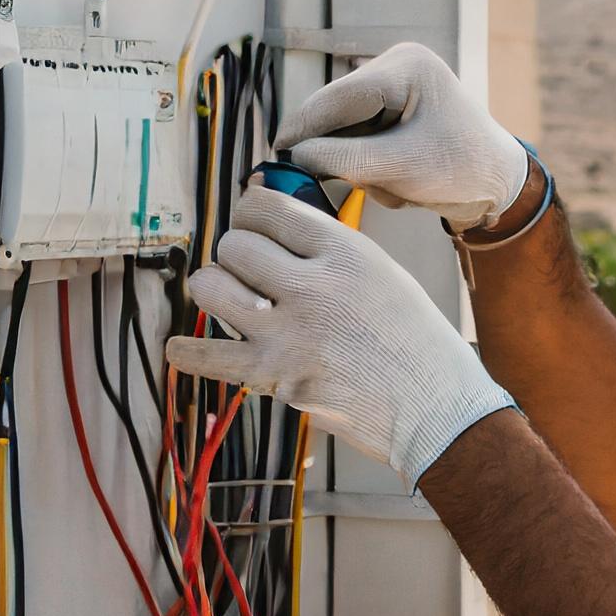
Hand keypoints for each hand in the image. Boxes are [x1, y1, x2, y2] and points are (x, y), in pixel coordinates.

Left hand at [167, 185, 516, 491]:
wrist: (434, 408)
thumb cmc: (415, 341)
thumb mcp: (382, 273)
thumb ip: (328, 247)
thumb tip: (268, 217)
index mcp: (345, 252)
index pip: (267, 208)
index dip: (252, 213)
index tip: (253, 225)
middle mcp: (313, 285)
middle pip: (234, 245)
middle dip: (238, 255)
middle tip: (251, 273)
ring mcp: (289, 332)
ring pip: (210, 286)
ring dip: (217, 291)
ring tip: (233, 301)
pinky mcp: (274, 376)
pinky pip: (205, 354)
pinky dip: (188, 350)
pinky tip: (182, 345)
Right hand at [275, 42, 528, 231]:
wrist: (499, 185)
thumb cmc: (462, 170)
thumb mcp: (402, 168)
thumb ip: (346, 160)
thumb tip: (295, 156)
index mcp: (406, 67)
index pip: (337, 97)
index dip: (302, 127)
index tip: (276, 154)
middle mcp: (396, 67)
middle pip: (337, 113)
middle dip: (342, 153)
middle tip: (351, 186)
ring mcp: (394, 88)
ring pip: (345, 131)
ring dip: (360, 165)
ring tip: (398, 186)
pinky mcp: (392, 111)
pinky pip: (359, 139)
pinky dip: (371, 167)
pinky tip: (401, 182)